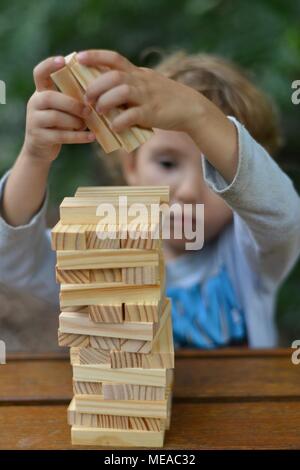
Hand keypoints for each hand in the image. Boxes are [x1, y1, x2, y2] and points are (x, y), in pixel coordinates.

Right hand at [22, 56, 94, 163]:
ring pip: (56, 117)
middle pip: (50, 98)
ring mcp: (34, 121)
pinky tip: (92, 137)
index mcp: (41, 92)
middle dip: (73, 104)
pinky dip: (79, 137)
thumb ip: (73, 98)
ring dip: (75, 121)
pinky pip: (61, 136)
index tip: (63, 60)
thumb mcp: (63, 109)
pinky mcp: (39, 138)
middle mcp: (34, 103)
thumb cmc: (58, 125)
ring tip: (86, 125)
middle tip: (88, 110)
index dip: (49, 65)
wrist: (41, 150)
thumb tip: (100, 90)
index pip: (39, 73)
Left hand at [76, 50, 203, 134]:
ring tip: (99, 110)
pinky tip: (114, 127)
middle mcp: (141, 81)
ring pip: (122, 91)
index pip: (114, 58)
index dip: (95, 56)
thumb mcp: (147, 84)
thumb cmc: (165, 99)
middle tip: (86, 98)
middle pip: (114, 76)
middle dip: (95, 86)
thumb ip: (129, 86)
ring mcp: (147, 97)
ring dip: (106, 101)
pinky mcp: (152, 113)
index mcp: (138, 73)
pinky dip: (120, 121)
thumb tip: (104, 95)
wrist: (191, 108)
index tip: (78, 58)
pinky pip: (133, 115)